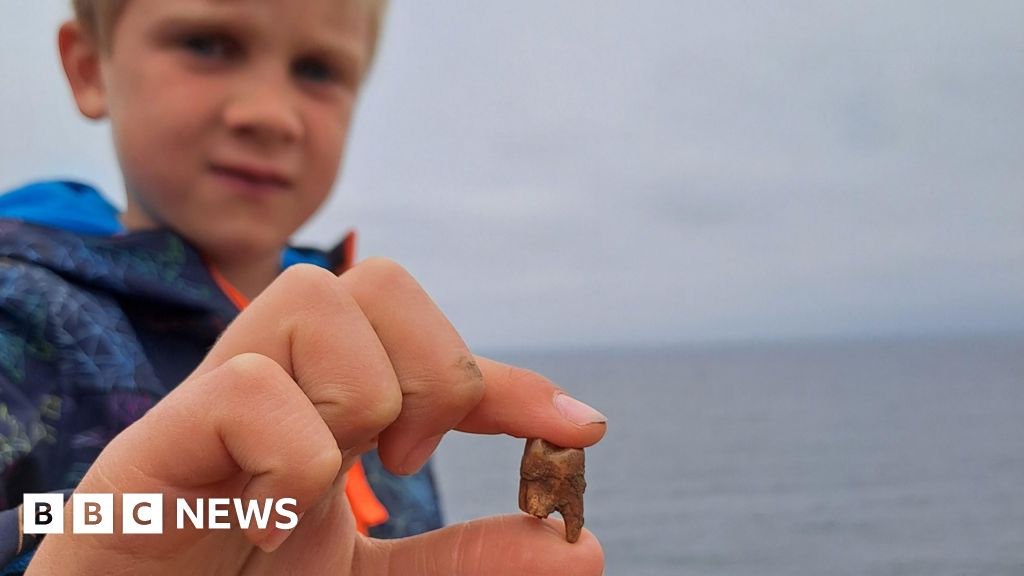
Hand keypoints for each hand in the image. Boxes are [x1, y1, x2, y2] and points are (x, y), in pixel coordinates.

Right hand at [27, 259, 606, 574]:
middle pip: (378, 280)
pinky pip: (248, 386)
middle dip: (431, 371)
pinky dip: (292, 458)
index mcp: (327, 407)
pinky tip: (271, 524)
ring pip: (314, 299)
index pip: (431, 349)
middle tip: (405, 460)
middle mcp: (276, 382)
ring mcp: (212, 402)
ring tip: (325, 489)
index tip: (581, 430)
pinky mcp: (151, 443)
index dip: (512, 383)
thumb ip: (465, 563)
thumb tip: (579, 548)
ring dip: (357, 402)